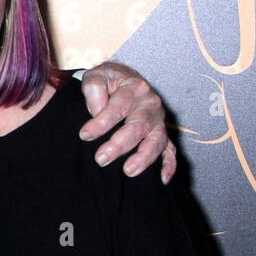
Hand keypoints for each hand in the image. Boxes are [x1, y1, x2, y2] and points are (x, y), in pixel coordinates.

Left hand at [79, 61, 176, 183]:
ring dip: (143, 157)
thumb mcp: (97, 76)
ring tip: (128, 171)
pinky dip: (169, 165)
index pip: (118, 107)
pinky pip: (170, 150)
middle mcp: (151, 105)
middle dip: (120, 144)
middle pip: (138, 127)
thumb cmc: (107, 81)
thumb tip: (96, 110)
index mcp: (134, 88)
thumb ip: (94, 88)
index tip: (84, 135)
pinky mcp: (161, 133)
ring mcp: (158, 121)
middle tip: (101, 159)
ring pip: (157, 141)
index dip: (101, 122)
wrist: (124, 79)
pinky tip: (161, 179)